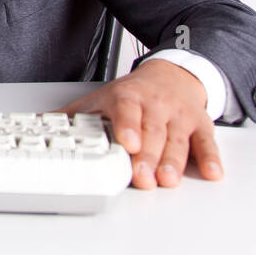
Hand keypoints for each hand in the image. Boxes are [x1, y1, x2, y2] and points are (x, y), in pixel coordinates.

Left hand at [60, 58, 223, 188]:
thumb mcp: (102, 98)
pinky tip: (212, 173)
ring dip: (174, 161)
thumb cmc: (133, 94)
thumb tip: (43, 125)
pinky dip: (210, 158)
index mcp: (128, 97)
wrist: (173, 74)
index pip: (127, 110)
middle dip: (148, 155)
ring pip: (178, 139)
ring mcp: (179, 115)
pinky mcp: (200, 124)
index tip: (127, 142)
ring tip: (168, 180)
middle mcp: (156, 105)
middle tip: (143, 177)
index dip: (128, 126)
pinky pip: (207, 142)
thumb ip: (76, 115)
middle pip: (153, 131)